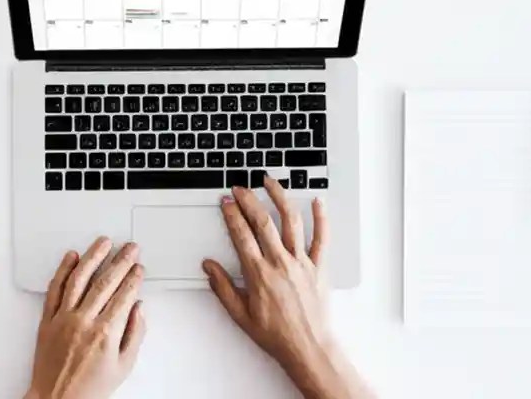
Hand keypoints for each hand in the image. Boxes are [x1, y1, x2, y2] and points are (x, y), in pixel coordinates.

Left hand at [27, 238, 145, 398]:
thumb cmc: (89, 389)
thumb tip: (139, 309)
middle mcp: (84, 321)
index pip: (124, 295)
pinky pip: (54, 289)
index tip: (139, 268)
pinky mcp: (47, 320)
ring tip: (103, 242)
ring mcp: (63, 318)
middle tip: (130, 248)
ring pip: (79, 278)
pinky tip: (71, 257)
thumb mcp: (123, 366)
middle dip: (121, 261)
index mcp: (106, 333)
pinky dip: (62, 270)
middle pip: (106, 282)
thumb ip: (134, 334)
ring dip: (93, 256)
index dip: (134, 278)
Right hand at [203, 180, 371, 398]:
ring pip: (291, 221)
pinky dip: (321, 217)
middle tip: (241, 188)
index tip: (226, 202)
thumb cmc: (276, 335)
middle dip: (249, 200)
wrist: (308, 347)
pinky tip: (317, 201)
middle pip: (263, 222)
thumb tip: (208, 266)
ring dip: (280, 197)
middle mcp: (280, 263)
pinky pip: (322, 237)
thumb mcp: (240, 314)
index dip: (232, 215)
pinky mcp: (319, 267)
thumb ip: (222, 287)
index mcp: (259, 274)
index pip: (241, 235)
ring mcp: (302, 262)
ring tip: (270, 182)